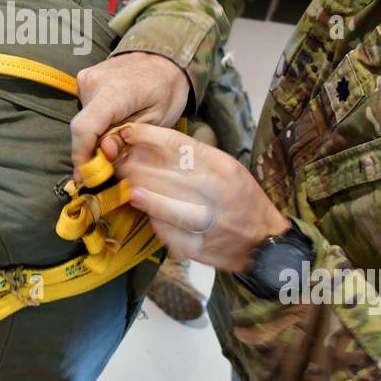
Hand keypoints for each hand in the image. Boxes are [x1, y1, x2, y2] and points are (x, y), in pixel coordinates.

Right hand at [70, 51, 188, 172]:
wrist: (164, 58)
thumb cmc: (166, 90)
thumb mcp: (156, 120)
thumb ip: (129, 138)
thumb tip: (104, 154)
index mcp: (115, 91)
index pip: (85, 128)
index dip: (82, 156)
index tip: (87, 177)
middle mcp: (93, 82)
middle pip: (83, 128)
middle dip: (93, 152)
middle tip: (110, 166)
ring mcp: (86, 78)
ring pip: (83, 121)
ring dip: (96, 138)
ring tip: (118, 140)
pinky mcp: (84, 79)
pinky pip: (86, 111)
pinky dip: (96, 125)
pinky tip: (113, 125)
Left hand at [114, 122, 287, 271]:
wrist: (262, 242)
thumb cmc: (239, 197)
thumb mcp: (225, 167)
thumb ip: (192, 156)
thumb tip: (147, 144)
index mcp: (222, 167)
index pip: (178, 145)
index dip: (147, 137)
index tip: (127, 133)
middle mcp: (215, 192)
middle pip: (166, 174)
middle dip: (136, 166)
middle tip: (118, 162)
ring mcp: (205, 222)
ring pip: (166, 205)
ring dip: (143, 195)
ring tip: (130, 188)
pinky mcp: (194, 247)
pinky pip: (166, 231)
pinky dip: (154, 220)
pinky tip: (147, 212)